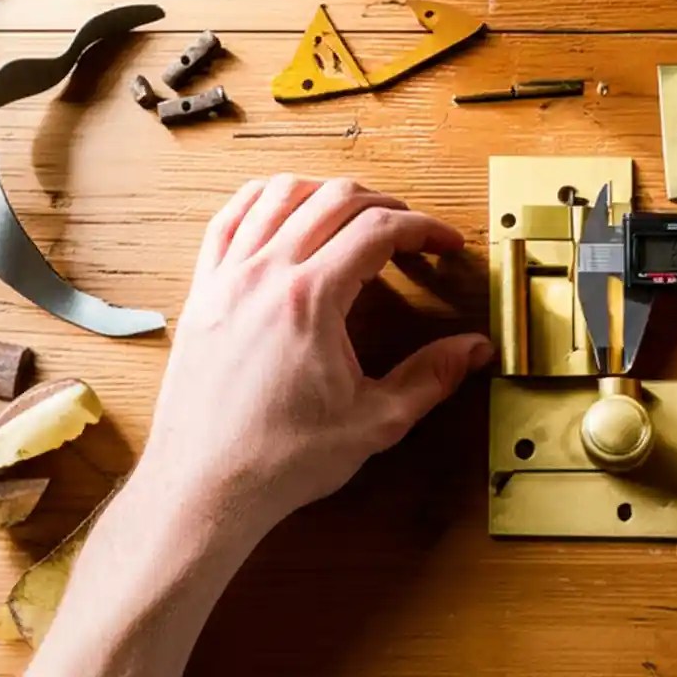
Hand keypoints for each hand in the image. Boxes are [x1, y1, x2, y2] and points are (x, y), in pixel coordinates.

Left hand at [139, 175, 493, 525]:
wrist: (206, 486)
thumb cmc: (280, 459)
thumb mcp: (375, 422)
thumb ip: (431, 377)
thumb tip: (474, 349)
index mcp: (311, 299)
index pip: (379, 230)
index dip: (424, 229)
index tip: (445, 243)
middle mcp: (265, 275)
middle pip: (334, 199)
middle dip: (384, 204)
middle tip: (410, 232)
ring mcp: (227, 278)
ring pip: (278, 194)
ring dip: (326, 191)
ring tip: (354, 212)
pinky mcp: (202, 291)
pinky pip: (229, 219)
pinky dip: (262, 200)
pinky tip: (282, 212)